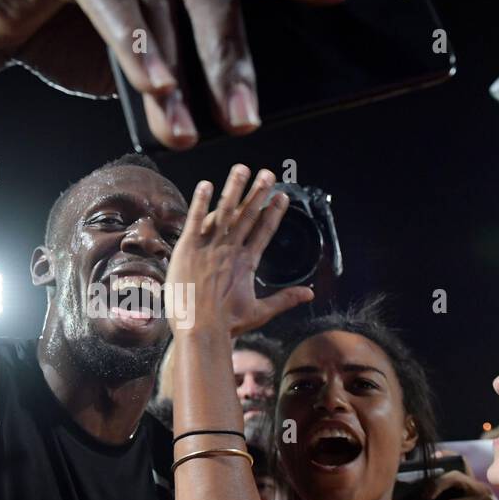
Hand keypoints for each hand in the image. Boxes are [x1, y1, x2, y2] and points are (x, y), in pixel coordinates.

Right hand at [0, 0, 349, 148]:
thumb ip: (182, 66)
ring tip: (185, 131)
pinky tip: (154, 87)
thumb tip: (230, 113)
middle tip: (246, 119)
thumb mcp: (141, 55)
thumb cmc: (69, 37)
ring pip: (160, 2)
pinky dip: (135, 48)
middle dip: (229, 61)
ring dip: (176, 77)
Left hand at [167, 165, 312, 337]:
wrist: (200, 330)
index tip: (282, 196)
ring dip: (234, 189)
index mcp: (247, 263)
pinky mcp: (187, 249)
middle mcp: (230, 250)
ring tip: (242, 169)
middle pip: (248, 215)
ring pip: (224, 212)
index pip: (264, 231)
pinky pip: (195, 220)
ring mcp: (209, 248)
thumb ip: (285, 299)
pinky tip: (206, 184)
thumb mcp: (260, 311)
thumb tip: (311, 294)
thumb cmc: (228, 324)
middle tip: (268, 174)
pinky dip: (200, 202)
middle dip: (259, 193)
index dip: (274, 212)